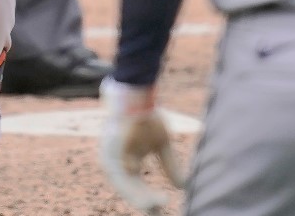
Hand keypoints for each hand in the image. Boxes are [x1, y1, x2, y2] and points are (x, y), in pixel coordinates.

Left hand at [98, 78, 182, 212]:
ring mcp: (111, 153)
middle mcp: (115, 160)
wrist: (136, 90)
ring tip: (154, 206)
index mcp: (125, 161)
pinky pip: (122, 169)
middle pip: (128, 187)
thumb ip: (169, 165)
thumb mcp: (161, 143)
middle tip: (158, 211)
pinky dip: (136, 182)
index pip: (135, 185)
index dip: (148, 197)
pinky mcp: (111, 145)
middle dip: (143, 200)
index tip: (163, 206)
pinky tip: (146, 183)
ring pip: (123, 182)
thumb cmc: (146, 116)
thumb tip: (183, 186)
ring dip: (139, 196)